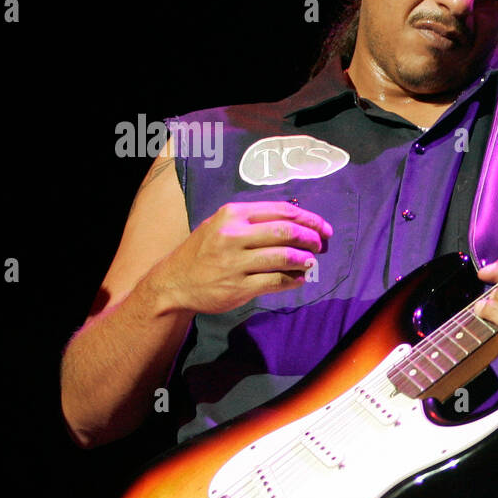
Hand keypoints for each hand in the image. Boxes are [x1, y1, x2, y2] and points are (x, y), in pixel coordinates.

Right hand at [151, 201, 333, 313]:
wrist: (173, 282)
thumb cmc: (204, 250)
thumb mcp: (222, 224)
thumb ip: (255, 221)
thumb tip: (298, 222)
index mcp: (233, 214)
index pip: (282, 211)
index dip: (309, 219)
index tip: (323, 228)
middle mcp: (233, 235)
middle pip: (286, 231)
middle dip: (311, 238)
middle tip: (320, 245)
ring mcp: (235, 262)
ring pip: (284, 257)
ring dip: (305, 260)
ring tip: (311, 262)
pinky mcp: (238, 287)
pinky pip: (276, 281)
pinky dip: (294, 280)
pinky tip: (299, 279)